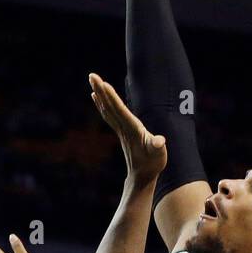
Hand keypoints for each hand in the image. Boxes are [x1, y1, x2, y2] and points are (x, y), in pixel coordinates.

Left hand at [89, 72, 166, 186]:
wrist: (142, 177)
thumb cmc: (153, 164)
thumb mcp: (159, 155)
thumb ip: (158, 147)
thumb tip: (158, 142)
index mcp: (133, 130)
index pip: (120, 111)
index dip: (112, 98)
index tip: (103, 84)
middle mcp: (124, 128)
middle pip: (110, 106)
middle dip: (101, 90)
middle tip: (92, 75)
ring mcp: (121, 130)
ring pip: (107, 108)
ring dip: (100, 94)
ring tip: (92, 80)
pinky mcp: (121, 131)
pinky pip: (109, 114)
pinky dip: (102, 103)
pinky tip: (96, 95)